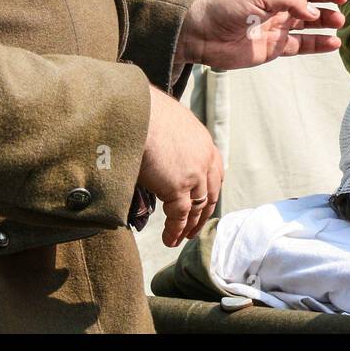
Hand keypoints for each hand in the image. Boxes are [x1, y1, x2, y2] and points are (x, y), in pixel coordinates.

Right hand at [138, 85, 223, 245]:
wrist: (135, 111)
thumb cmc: (142, 112)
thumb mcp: (165, 124)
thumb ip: (169, 143)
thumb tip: (156, 154)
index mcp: (203, 141)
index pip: (214, 171)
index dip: (209, 190)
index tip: (203, 202)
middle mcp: (204, 158)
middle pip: (210, 192)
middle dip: (202, 212)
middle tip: (194, 226)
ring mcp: (194, 173)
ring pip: (196, 207)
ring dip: (189, 225)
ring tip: (180, 238)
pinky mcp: (178, 186)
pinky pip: (180, 215)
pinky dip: (175, 230)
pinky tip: (170, 239)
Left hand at [178, 0, 347, 70]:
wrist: (202, 34)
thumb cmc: (225, 6)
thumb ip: (290, 0)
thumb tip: (314, 12)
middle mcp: (282, 3)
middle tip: (342, 5)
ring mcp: (281, 24)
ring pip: (313, 22)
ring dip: (328, 21)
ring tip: (339, 23)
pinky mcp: (276, 46)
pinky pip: (304, 44)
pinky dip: (320, 44)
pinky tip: (333, 43)